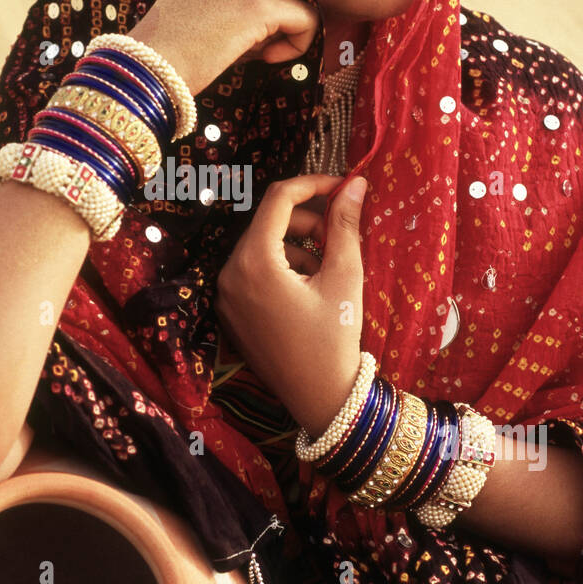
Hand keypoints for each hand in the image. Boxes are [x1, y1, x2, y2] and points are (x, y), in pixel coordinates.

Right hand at [127, 0, 317, 94]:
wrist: (149, 65)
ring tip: (244, 55)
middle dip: (263, 22)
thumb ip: (227, 6)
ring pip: (286, 3)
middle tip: (240, 51)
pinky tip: (273, 58)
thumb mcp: (194, 13)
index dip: (248, 13)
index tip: (233, 39)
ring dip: (274, 32)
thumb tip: (271, 26)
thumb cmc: (165, 52)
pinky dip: (300, 41)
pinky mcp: (262, 4)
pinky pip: (305, 18)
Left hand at [214, 173, 368, 436]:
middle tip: (341, 233)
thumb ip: (345, 225)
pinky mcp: (231, 311)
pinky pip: (253, 272)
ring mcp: (226, 295)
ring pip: (261, 247)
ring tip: (328, 265)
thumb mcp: (345, 277)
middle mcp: (230, 274)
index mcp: (254, 262)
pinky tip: (310, 286)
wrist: (321, 399)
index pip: (277, 199)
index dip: (312, 184)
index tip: (343, 187)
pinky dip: (281, 266)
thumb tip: (355, 184)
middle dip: (307, 220)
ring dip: (296, 244)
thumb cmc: (335, 338)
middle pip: (267, 223)